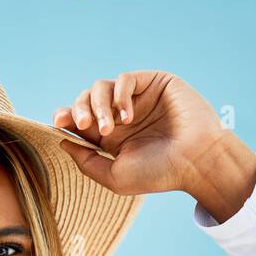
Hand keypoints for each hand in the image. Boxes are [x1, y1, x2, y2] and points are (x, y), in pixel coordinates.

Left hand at [53, 70, 255, 222]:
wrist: (196, 162)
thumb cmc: (159, 173)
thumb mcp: (114, 176)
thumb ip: (86, 161)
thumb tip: (62, 141)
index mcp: (110, 137)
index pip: (79, 120)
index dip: (66, 117)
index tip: (59, 123)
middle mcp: (121, 115)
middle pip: (85, 101)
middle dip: (79, 111)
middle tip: (84, 126)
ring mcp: (137, 98)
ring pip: (101, 87)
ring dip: (98, 105)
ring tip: (109, 127)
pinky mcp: (154, 83)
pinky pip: (126, 79)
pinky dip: (120, 95)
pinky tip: (128, 116)